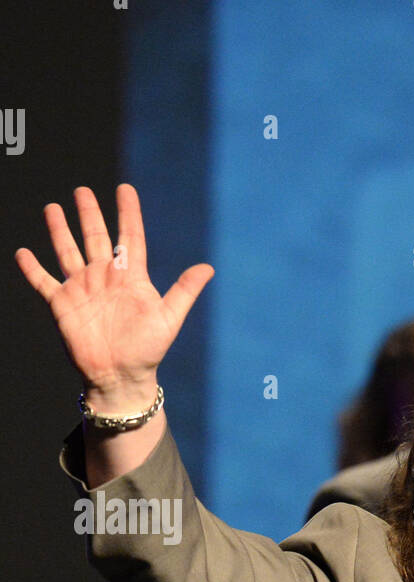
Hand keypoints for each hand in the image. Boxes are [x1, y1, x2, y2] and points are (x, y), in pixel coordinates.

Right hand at [14, 184, 212, 407]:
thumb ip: (184, 291)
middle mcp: (104, 278)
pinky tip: (22, 252)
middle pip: (94, 237)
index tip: (125, 189)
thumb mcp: (168, 319)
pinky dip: (31, 267)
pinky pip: (43, 281)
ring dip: (59, 230)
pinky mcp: (62, 304)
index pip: (130, 237)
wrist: (121, 377)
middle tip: (82, 190)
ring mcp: (82, 289)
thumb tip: (208, 268)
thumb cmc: (148, 351)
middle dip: (89, 213)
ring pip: (67, 251)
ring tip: (53, 207)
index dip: (128, 212)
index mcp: (130, 278)